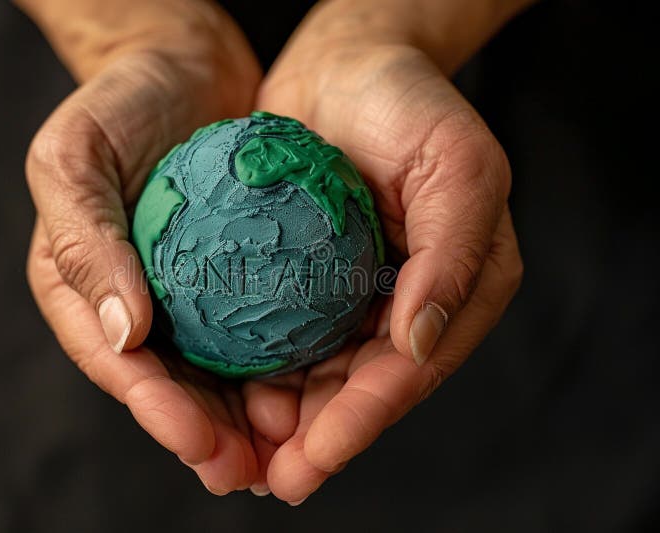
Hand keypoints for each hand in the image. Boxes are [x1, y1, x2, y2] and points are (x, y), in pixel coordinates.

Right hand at [23, 2, 265, 493]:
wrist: (183, 66)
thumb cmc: (117, 105)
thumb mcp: (73, 158)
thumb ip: (85, 240)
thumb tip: (121, 332)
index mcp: (81, 288)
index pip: (117, 363)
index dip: (157, 409)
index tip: (200, 441)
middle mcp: (134, 302)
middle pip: (169, 385)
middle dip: (207, 437)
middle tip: (249, 473)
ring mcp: (187, 295)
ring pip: (215, 372)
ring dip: (247, 419)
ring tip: (285, 454)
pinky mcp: (235, 277)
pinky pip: (255, 329)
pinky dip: (277, 365)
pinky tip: (310, 390)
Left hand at [247, 15, 523, 501]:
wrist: (347, 59)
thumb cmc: (412, 102)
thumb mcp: (457, 167)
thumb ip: (453, 257)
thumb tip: (417, 345)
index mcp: (456, 289)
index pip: (406, 372)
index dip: (359, 422)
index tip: (310, 462)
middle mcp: (405, 303)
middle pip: (358, 388)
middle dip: (314, 439)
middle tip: (265, 477)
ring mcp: (353, 293)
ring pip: (316, 373)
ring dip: (279, 417)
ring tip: (233, 450)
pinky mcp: (305, 276)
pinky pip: (280, 332)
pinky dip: (255, 367)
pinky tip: (224, 391)